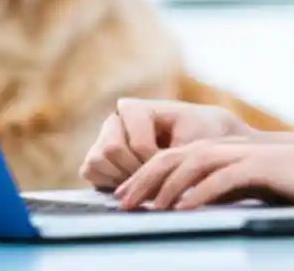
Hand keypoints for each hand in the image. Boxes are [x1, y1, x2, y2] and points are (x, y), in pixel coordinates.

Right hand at [79, 99, 250, 189]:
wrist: (202, 142)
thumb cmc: (202, 138)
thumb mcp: (195, 144)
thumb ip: (172, 159)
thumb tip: (152, 185)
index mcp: (136, 108)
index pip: (138, 144)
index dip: (157, 163)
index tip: (175, 167)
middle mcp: (115, 120)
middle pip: (110, 150)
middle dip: (136, 171)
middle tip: (159, 177)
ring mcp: (103, 138)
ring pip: (96, 161)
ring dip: (123, 178)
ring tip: (148, 180)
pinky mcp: (97, 159)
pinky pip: (90, 173)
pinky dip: (110, 183)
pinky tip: (135, 184)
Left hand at [113, 141, 293, 210]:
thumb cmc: (292, 185)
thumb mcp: (247, 188)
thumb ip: (218, 191)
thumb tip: (186, 206)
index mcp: (219, 152)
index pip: (170, 160)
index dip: (143, 177)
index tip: (123, 198)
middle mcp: (225, 149)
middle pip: (173, 158)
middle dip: (143, 180)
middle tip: (122, 203)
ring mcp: (241, 156)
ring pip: (192, 165)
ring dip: (166, 187)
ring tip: (147, 208)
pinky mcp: (259, 168)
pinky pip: (223, 179)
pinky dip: (200, 193)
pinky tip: (184, 208)